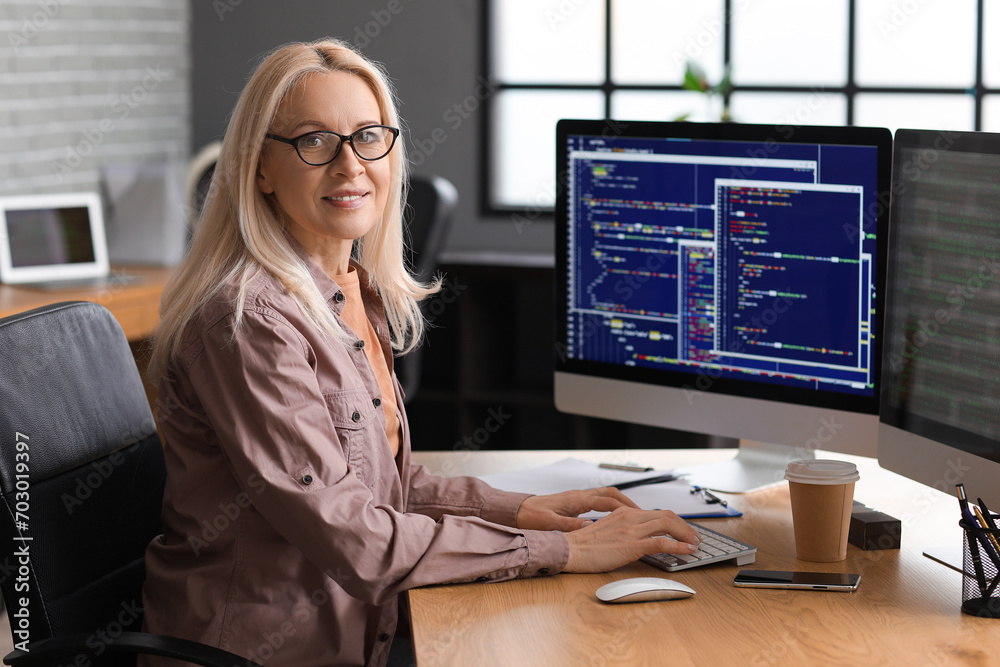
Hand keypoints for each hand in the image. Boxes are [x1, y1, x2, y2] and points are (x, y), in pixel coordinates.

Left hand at [515, 488, 638, 531]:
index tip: (638, 514)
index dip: (625, 507)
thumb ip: (570, 526)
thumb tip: (589, 528)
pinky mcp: (573, 505)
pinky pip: (597, 503)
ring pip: (604, 497)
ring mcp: (576, 499)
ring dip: (619, 504)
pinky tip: (612, 520)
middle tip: (642, 513)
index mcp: (575, 500)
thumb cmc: (530, 516)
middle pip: (610, 494)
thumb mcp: (549, 524)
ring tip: (632, 516)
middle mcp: (578, 496)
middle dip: (627, 502)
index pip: (607, 500)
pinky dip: (608, 508)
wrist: (517, 511)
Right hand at [563, 507, 701, 572]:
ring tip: (695, 543)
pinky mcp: (632, 544)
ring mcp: (632, 530)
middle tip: (694, 536)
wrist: (570, 550)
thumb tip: (638, 538)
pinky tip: (687, 551)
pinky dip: (678, 546)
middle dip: (685, 526)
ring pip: (668, 524)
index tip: (683, 530)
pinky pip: (662, 542)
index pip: (657, 512)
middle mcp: (630, 517)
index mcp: (624, 512)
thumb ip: (623, 529)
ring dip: (686, 534)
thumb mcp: (606, 530)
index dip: (675, 521)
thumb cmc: (584, 545)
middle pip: (667, 515)